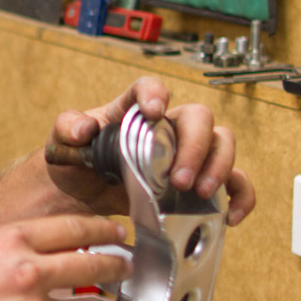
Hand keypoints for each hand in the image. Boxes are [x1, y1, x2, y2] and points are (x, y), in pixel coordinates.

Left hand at [44, 76, 255, 225]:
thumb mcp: (60, 141)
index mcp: (133, 110)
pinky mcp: (198, 184)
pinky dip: (240, 195)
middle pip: (199, 117)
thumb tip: (84, 128)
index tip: (154, 110)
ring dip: (218, 166)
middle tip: (179, 178)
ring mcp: (186, 155)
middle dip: (194, 146)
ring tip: (200, 191)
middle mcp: (166, 128)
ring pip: (221, 144)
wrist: (78, 197)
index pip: (150, 86)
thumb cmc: (74, 160)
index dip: (155, 93)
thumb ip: (67, 127)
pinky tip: (230, 214)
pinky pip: (234, 183)